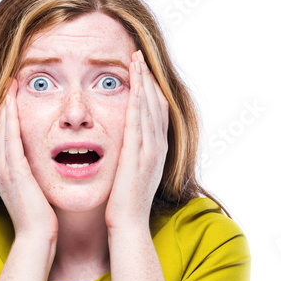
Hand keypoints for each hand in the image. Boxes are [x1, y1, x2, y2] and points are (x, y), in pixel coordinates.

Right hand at [0, 80, 58, 240]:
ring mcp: (2, 168)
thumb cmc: (42, 216)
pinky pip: (8, 137)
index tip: (10, 87)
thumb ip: (33, 169)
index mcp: (2, 168)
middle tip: (6, 74)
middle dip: (0, 99)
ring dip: (2, 101)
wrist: (39, 239)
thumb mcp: (35, 186)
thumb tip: (42, 156)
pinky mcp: (12, 171)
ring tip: (7, 78)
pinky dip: (8, 116)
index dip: (3, 108)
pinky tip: (10, 99)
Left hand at [104, 49, 168, 230]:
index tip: (141, 68)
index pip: (157, 110)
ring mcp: (150, 151)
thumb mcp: (130, 174)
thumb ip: (129, 157)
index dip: (150, 87)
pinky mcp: (138, 156)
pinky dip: (136, 101)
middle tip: (139, 53)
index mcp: (156, 150)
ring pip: (149, 107)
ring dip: (143, 81)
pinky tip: (131, 84)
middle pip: (157, 102)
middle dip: (148, 77)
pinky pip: (138, 122)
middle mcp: (157, 147)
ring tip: (135, 59)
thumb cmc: (124, 205)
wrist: (128, 227)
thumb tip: (123, 146)